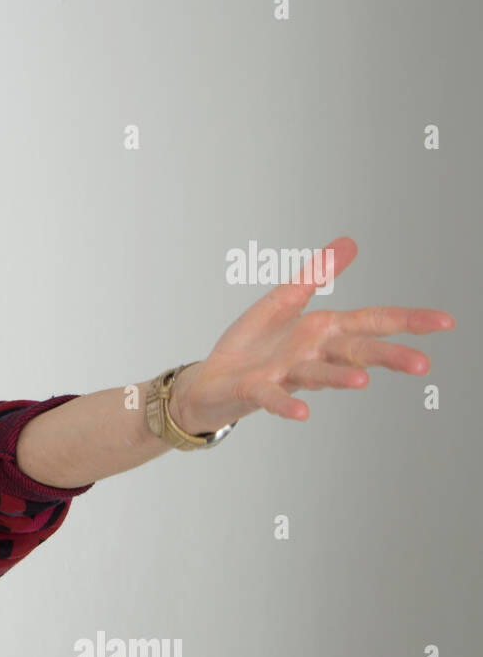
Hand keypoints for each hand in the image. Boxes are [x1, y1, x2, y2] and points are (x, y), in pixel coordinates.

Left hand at [171, 236, 456, 430]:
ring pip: (318, 375)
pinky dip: (288, 405)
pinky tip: (303, 415)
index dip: (407, 321)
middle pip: (354, 353)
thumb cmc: (251, 345)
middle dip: (388, 357)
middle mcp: (311, 355)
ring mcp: (286, 375)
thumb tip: (350, 242)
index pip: (371, 322)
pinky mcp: (257, 390)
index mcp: (322, 331)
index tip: (446, 322)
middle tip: (423, 365)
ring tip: (362, 383)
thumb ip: (315, 275)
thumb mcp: (283, 302)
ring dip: (339, 379)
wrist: (209, 380)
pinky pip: (275, 398)